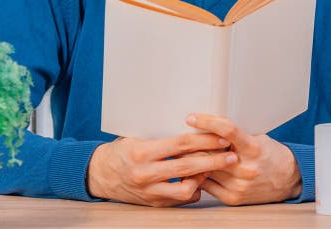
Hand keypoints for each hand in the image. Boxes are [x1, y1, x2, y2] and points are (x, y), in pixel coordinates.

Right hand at [86, 133, 238, 206]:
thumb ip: (163, 137)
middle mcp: (145, 173)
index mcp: (143, 151)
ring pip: (186, 189)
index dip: (204, 140)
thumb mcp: (138, 137)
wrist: (100, 175)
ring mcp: (149, 191)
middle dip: (213, 160)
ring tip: (216, 168)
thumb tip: (195, 127)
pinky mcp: (153, 203)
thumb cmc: (122, 150)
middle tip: (231, 155)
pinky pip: (180, 199)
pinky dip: (192, 190)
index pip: (180, 143)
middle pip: (187, 166)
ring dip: (204, 178)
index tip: (222, 136)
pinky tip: (200, 181)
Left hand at [187, 114, 301, 205]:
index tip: (191, 117)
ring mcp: (239, 185)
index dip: (207, 122)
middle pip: (210, 152)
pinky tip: (193, 169)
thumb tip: (206, 126)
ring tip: (182, 152)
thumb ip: (234, 136)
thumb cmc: (270, 154)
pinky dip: (198, 176)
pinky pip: (207, 185)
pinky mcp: (233, 198)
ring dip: (193, 160)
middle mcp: (246, 168)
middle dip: (193, 144)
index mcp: (253, 148)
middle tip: (180, 136)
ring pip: (205, 170)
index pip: (227, 130)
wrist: (288, 179)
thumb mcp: (257, 138)